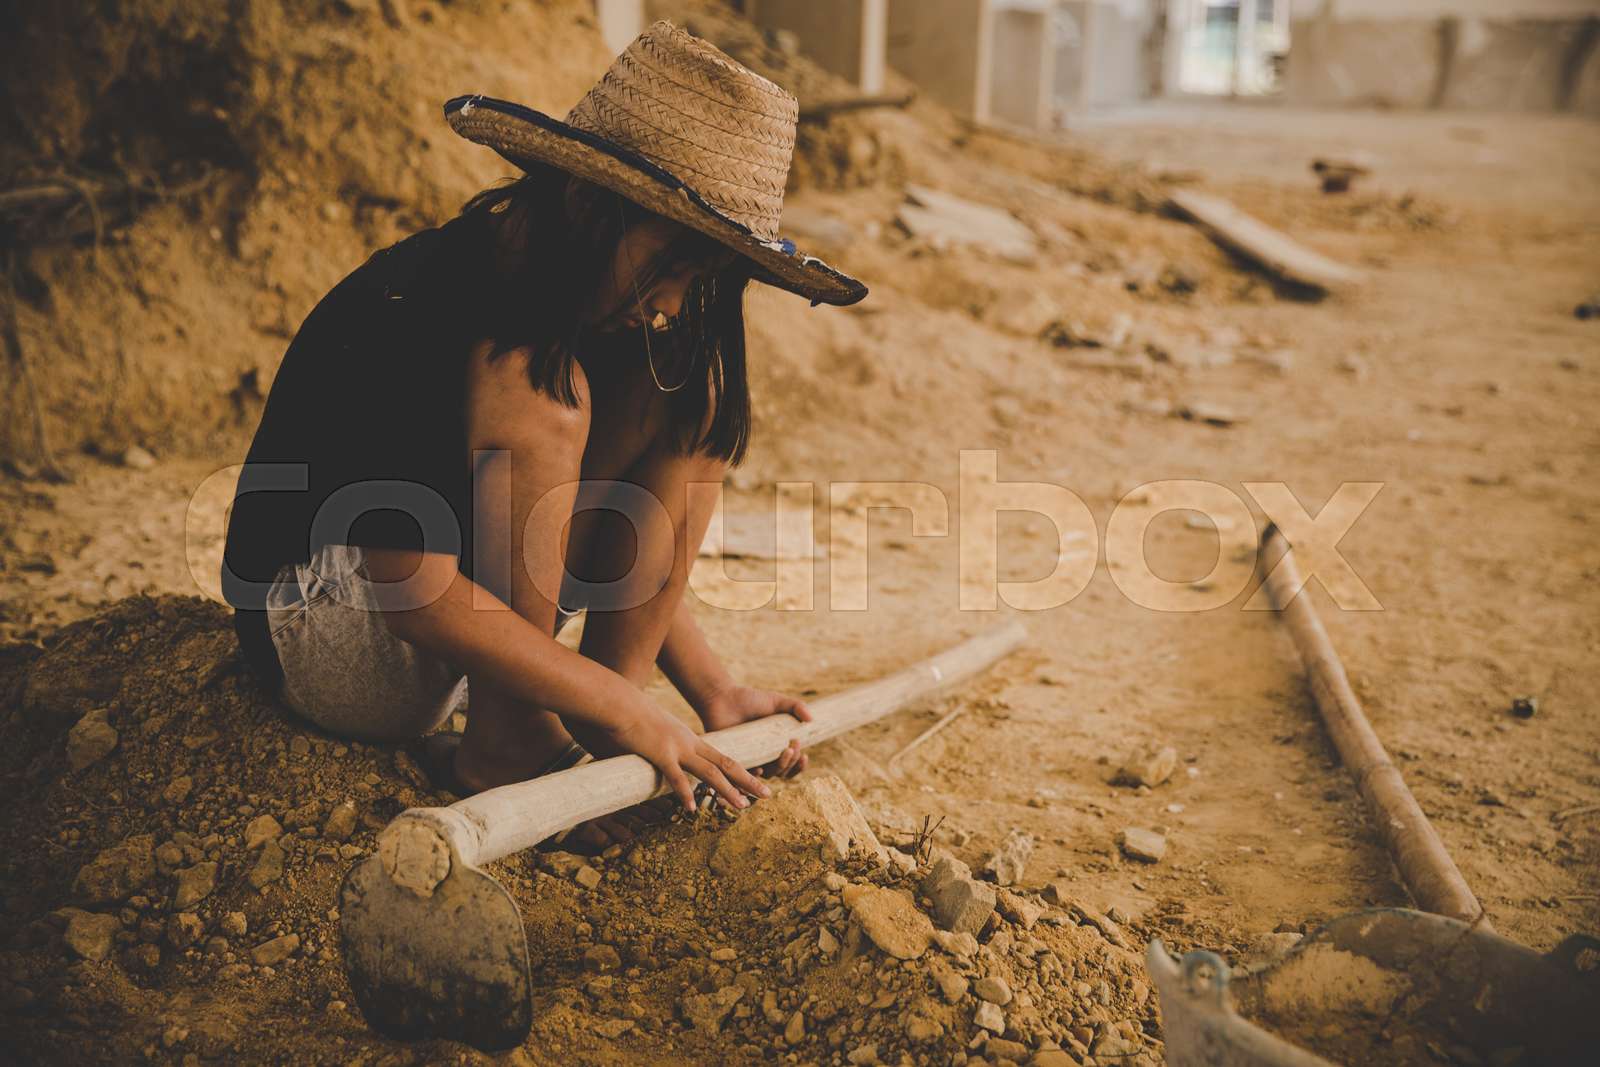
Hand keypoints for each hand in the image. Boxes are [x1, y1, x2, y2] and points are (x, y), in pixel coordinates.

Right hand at [600, 699, 772, 814]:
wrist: (621, 703)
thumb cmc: (635, 717)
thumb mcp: (659, 732)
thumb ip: (667, 748)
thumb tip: (666, 761)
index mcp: (691, 740)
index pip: (723, 758)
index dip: (742, 772)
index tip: (757, 784)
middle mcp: (689, 744)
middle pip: (726, 765)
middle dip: (748, 781)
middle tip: (769, 794)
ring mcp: (676, 748)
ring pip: (709, 772)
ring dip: (727, 790)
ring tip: (743, 806)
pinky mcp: (659, 753)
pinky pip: (675, 777)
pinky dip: (684, 793)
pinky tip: (691, 809)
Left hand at [697, 684, 810, 779]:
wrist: (723, 698)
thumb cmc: (749, 700)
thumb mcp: (776, 701)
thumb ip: (796, 707)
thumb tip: (812, 719)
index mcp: (776, 746)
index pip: (792, 764)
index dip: (799, 765)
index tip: (805, 756)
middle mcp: (764, 757)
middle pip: (782, 771)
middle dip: (791, 762)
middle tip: (793, 747)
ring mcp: (750, 760)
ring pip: (768, 775)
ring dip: (780, 767)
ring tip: (785, 752)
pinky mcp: (734, 762)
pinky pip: (745, 776)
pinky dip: (754, 776)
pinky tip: (761, 768)